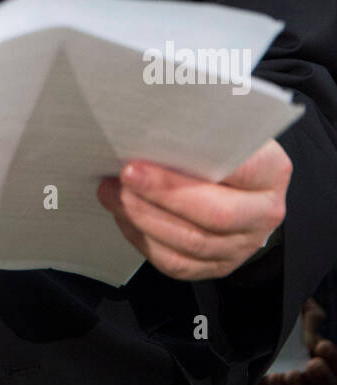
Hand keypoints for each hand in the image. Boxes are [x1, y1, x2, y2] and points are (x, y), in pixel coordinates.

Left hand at [96, 139, 290, 281]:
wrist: (242, 182)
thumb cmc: (225, 145)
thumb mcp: (225, 125)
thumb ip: (201, 124)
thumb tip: (150, 119)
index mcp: (271, 171)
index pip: (237, 171)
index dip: (186, 172)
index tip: (142, 160)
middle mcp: (264, 213)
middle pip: (214, 215)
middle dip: (160, 196)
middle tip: (123, 177)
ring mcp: (242, 245)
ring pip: (191, 243)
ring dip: (144, 219)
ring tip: (112, 194)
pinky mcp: (218, 265)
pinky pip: (178, 263)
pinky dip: (145, 241)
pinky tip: (124, 217)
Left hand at [251, 297, 336, 384]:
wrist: (238, 340)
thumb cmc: (272, 326)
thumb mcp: (291, 313)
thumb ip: (306, 313)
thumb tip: (315, 320)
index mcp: (318, 361)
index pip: (335, 366)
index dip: (334, 359)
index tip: (322, 346)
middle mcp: (308, 384)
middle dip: (322, 378)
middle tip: (312, 364)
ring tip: (290, 375)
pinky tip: (273, 379)